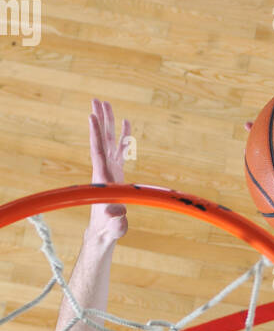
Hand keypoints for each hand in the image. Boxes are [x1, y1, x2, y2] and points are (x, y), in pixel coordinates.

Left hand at [88, 99, 130, 241]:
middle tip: (97, 101)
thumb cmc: (109, 228)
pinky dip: (123, 136)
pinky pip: (120, 149)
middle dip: (100, 120)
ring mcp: (110, 169)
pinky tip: (125, 122)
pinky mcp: (117, 171)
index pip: (97, 151)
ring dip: (108, 123)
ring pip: (109, 141)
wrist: (104, 229)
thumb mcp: (115, 226)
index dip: (95, 134)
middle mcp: (104, 169)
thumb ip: (117, 221)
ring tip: (106, 104)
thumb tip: (118, 215)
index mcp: (102, 178)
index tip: (91, 117)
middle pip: (101, 139)